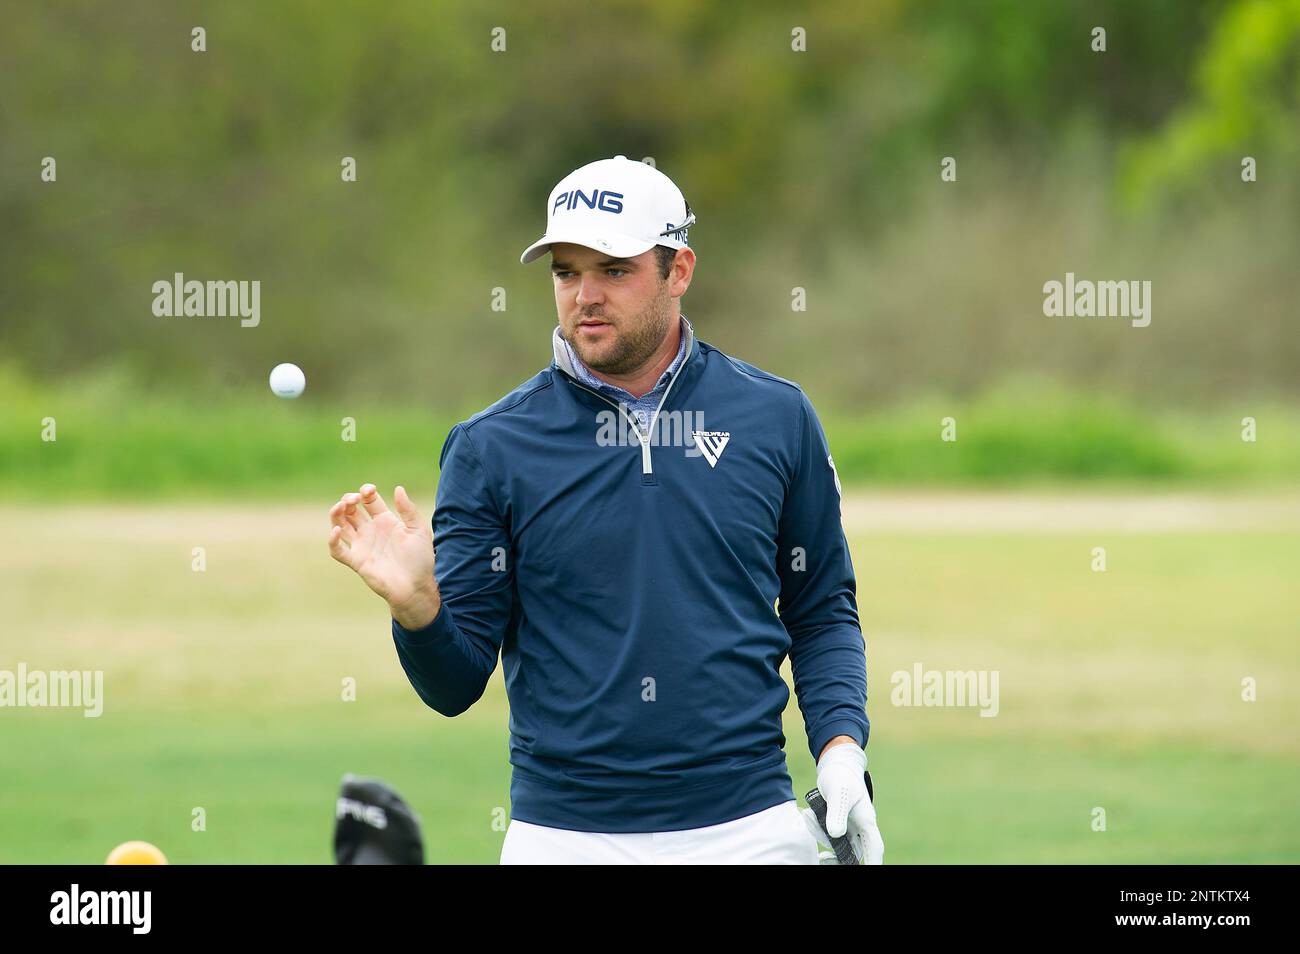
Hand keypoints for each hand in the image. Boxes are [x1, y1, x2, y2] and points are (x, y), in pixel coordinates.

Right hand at [327, 483, 439, 628]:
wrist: (416, 586)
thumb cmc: (420, 559)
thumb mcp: (419, 530)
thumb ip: (408, 510)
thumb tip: (398, 488)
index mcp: (385, 521)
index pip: (369, 500)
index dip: (366, 492)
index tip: (369, 491)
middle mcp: (371, 531)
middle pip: (351, 510)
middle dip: (348, 500)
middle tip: (353, 499)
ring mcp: (362, 545)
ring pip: (340, 525)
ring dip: (336, 514)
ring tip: (341, 507)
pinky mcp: (356, 561)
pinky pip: (338, 550)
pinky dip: (332, 541)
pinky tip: (336, 531)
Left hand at [811, 742, 883, 864]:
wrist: (835, 767)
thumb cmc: (840, 777)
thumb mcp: (838, 793)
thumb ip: (837, 813)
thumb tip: (836, 834)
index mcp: (866, 820)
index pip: (874, 847)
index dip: (873, 862)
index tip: (870, 870)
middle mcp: (861, 827)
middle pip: (855, 853)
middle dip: (840, 857)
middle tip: (824, 859)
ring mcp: (851, 827)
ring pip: (840, 846)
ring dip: (824, 840)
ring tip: (810, 817)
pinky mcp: (840, 825)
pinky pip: (831, 838)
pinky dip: (819, 832)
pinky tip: (810, 819)